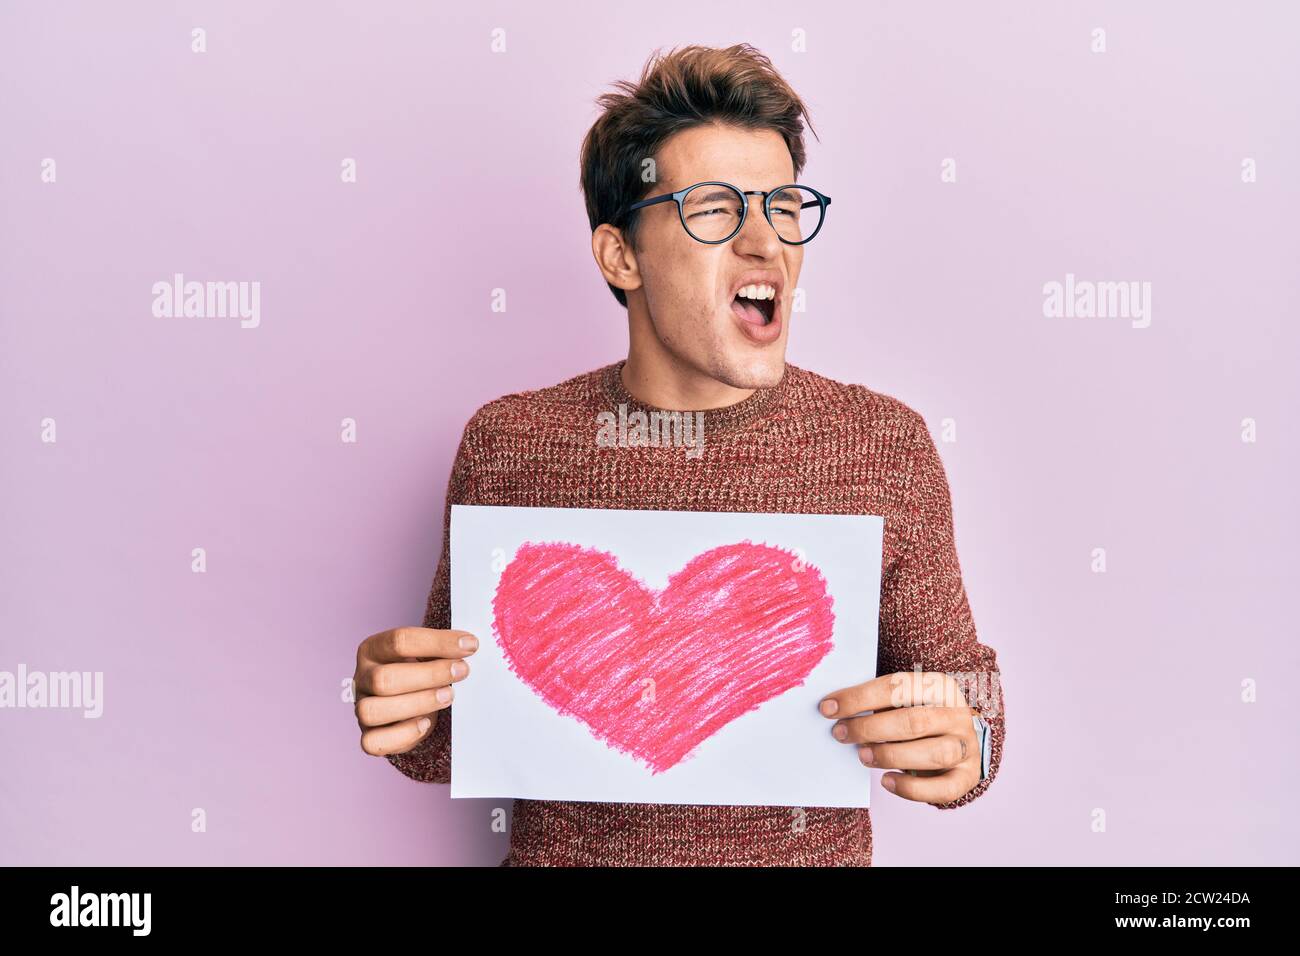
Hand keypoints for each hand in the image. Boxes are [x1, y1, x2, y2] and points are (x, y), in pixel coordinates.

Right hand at [354, 627, 477, 756]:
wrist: (411, 704)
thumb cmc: (421, 672)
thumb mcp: (428, 654)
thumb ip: (442, 649)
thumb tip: (468, 645)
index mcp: (373, 649)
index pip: (399, 641)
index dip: (437, 642)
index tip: (470, 645)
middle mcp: (362, 678)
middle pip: (384, 678)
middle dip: (430, 675)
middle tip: (462, 671)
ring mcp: (361, 708)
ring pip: (373, 711)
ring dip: (418, 703)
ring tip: (449, 696)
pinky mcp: (369, 736)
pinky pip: (373, 742)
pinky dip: (403, 735)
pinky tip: (426, 723)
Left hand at [819, 670, 981, 804]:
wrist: (959, 740)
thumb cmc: (919, 716)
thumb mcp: (905, 701)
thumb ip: (879, 703)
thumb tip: (835, 709)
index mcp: (940, 686)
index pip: (897, 687)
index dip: (859, 698)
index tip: (828, 708)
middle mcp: (957, 715)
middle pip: (914, 721)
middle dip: (870, 728)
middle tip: (840, 733)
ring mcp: (966, 747)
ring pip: (932, 754)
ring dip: (890, 755)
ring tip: (862, 756)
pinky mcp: (966, 778)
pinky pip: (941, 788)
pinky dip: (910, 788)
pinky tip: (886, 780)